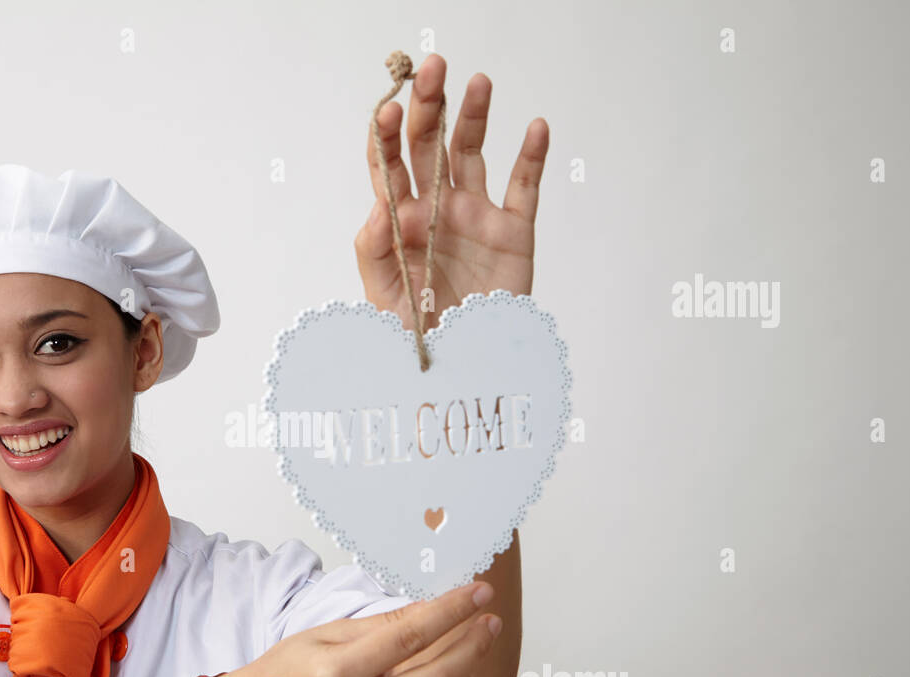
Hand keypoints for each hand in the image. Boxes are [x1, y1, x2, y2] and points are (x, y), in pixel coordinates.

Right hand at [240, 581, 496, 676]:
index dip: (451, 612)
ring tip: (464, 666)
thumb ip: (383, 625)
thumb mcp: (326, 634)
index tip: (479, 593)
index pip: (409, 637)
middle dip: (472, 647)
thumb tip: (434, 608)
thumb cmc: (287, 672)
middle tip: (489, 624)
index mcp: (336, 674)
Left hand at [354, 53, 548, 326]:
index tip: (385, 108)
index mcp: (399, 223)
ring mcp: (475, 218)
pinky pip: (525, 188)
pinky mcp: (513, 234)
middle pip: (428, 146)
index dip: (384, 135)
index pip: (387, 166)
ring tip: (477, 82)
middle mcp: (436, 210)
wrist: (461, 375)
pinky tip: (534, 127)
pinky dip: (532, 156)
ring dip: (473, 117)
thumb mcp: (382, 300)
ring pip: (473, 155)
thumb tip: (379, 208)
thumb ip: (375, 251)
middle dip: (428, 106)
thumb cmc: (414, 342)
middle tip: (431, 68)